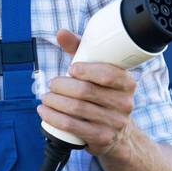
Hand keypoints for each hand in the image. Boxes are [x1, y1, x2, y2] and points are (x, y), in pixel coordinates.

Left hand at [36, 28, 136, 159]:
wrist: (118, 134)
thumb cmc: (102, 95)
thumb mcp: (96, 73)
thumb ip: (80, 51)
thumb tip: (61, 32)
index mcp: (127, 83)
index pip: (109, 74)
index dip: (87, 70)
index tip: (71, 69)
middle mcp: (124, 103)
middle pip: (86, 91)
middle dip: (62, 86)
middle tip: (51, 85)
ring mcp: (114, 122)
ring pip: (77, 109)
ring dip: (54, 102)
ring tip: (45, 98)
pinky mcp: (102, 138)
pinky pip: (72, 127)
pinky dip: (54, 118)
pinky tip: (44, 112)